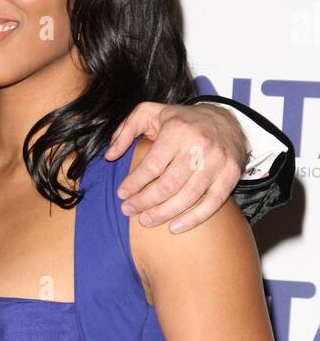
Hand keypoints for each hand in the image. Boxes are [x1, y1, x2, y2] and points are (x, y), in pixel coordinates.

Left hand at [104, 101, 249, 232]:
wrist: (226, 120)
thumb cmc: (181, 121)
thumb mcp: (150, 113)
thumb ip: (125, 130)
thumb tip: (109, 156)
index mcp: (177, 130)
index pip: (152, 165)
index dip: (134, 183)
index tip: (122, 194)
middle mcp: (199, 145)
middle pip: (168, 185)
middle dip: (144, 202)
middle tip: (128, 210)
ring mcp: (218, 161)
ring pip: (187, 197)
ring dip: (163, 214)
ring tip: (145, 220)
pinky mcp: (231, 174)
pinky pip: (212, 203)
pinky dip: (193, 219)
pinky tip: (174, 227)